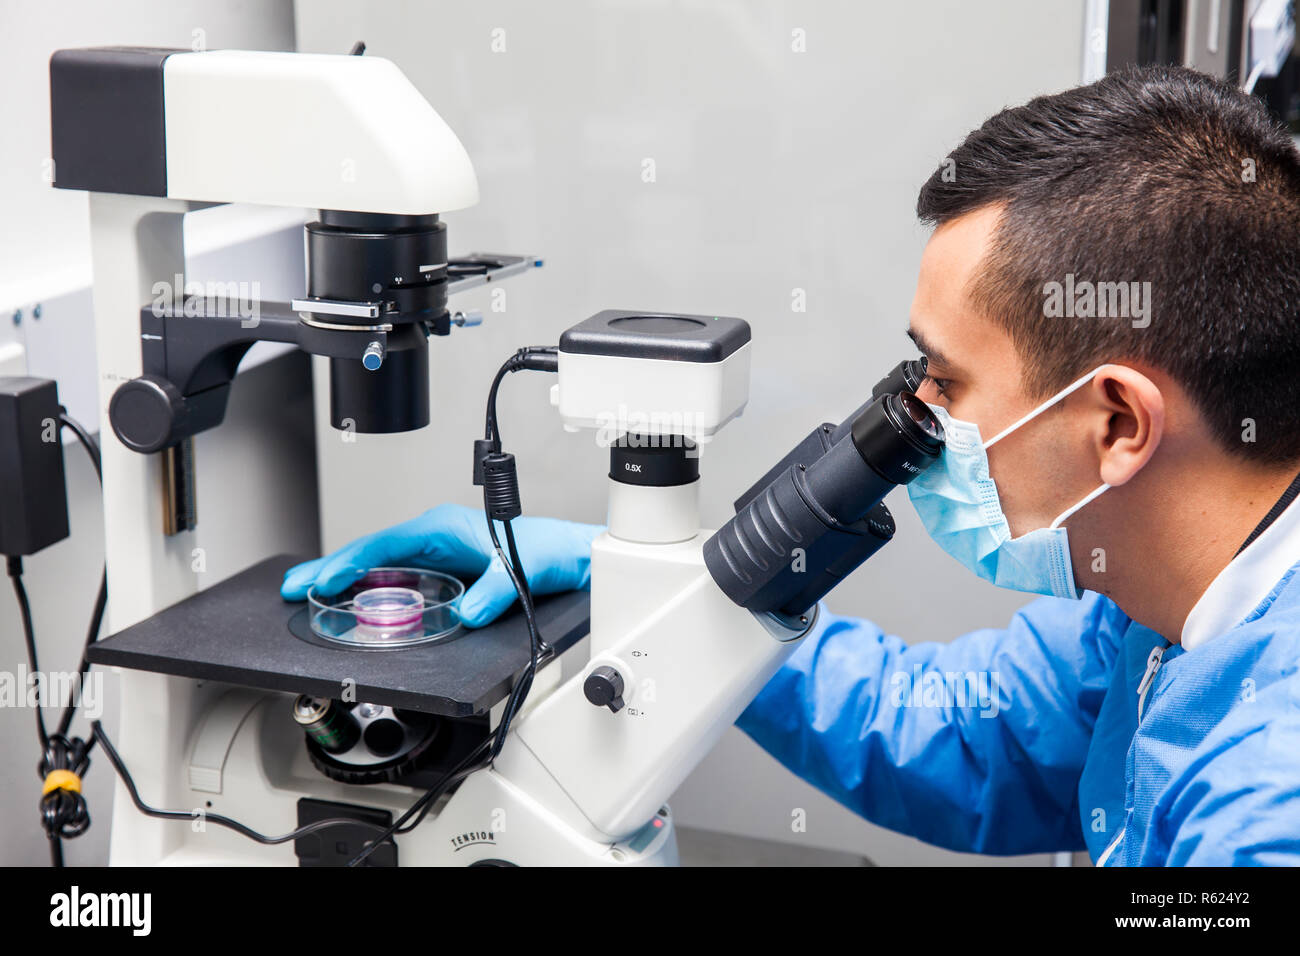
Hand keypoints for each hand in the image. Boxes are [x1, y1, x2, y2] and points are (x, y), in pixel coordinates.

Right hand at [280, 503, 603, 626]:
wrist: (570, 557)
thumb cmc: (546, 551)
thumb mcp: (518, 570)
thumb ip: (492, 592)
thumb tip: (467, 612)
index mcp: (442, 528)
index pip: (382, 546)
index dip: (348, 564)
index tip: (321, 582)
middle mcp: (434, 537)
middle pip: (370, 554)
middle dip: (329, 569)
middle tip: (290, 588)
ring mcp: (436, 553)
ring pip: (379, 565)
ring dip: (344, 579)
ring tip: (307, 594)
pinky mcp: (443, 569)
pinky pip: (395, 577)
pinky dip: (368, 587)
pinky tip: (350, 601)